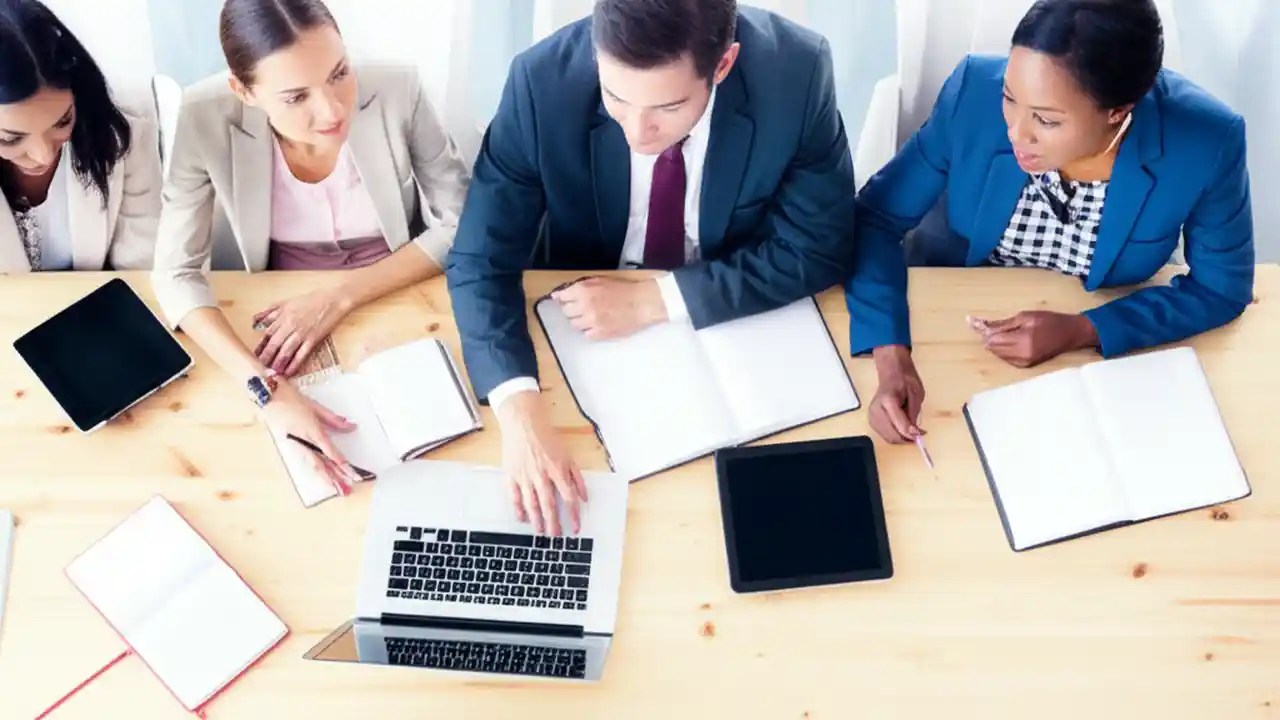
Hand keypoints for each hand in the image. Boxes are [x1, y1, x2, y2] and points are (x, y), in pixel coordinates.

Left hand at [253, 288, 352, 375]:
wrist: (333, 300)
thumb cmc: (311, 299)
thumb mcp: (287, 301)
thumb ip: (270, 311)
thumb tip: (255, 321)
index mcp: (282, 315)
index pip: (267, 334)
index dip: (261, 346)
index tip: (256, 355)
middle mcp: (289, 325)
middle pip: (274, 344)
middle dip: (267, 358)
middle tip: (262, 368)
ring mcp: (302, 332)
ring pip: (286, 350)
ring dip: (278, 363)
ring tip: (273, 373)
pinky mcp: (313, 338)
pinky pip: (302, 353)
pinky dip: (295, 363)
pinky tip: (289, 372)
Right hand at [263, 381, 361, 488]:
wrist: (265, 395)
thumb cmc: (290, 398)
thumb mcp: (315, 407)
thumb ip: (333, 419)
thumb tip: (350, 426)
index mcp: (311, 431)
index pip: (330, 452)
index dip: (342, 464)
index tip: (352, 474)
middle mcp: (303, 441)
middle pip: (321, 464)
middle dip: (335, 478)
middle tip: (347, 490)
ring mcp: (294, 445)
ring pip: (313, 465)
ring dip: (326, 477)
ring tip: (337, 488)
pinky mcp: (289, 445)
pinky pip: (305, 460)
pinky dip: (316, 469)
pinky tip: (322, 475)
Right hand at [495, 391, 587, 535]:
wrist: (523, 421)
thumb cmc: (546, 436)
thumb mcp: (568, 455)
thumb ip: (577, 477)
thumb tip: (584, 497)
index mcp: (557, 469)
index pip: (568, 498)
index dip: (573, 515)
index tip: (575, 528)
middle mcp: (541, 475)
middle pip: (549, 505)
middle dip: (553, 524)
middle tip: (556, 537)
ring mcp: (525, 476)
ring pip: (531, 503)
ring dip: (536, 520)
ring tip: (540, 532)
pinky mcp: (511, 474)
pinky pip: (514, 495)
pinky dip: (517, 508)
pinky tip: (521, 518)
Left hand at [552, 277, 667, 339]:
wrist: (643, 303)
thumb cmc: (624, 290)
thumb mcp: (600, 280)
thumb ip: (579, 286)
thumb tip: (560, 293)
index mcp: (584, 291)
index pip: (562, 297)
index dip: (564, 299)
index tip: (565, 300)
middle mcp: (585, 306)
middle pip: (566, 312)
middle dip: (572, 309)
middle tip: (582, 307)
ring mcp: (592, 322)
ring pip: (574, 325)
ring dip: (581, 320)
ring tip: (592, 316)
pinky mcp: (600, 333)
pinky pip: (586, 335)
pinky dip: (590, 330)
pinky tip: (599, 324)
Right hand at [869, 345, 926, 443]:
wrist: (891, 374)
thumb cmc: (904, 380)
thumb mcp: (916, 394)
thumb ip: (914, 413)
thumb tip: (914, 432)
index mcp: (887, 400)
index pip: (899, 424)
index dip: (911, 433)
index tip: (922, 434)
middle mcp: (876, 410)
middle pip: (892, 435)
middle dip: (907, 438)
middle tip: (919, 435)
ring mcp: (872, 416)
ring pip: (889, 438)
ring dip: (902, 439)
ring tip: (912, 431)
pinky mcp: (872, 421)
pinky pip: (886, 435)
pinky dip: (896, 436)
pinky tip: (903, 429)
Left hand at [971, 311, 1098, 367]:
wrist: (1070, 333)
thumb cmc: (1049, 321)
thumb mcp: (1025, 317)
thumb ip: (1003, 324)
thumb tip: (982, 327)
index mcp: (1023, 341)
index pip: (994, 339)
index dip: (983, 330)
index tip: (971, 321)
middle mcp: (1022, 355)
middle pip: (993, 348)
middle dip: (987, 336)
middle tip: (981, 324)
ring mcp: (1024, 363)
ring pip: (998, 354)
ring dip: (994, 343)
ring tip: (996, 330)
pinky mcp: (1025, 366)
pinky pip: (1006, 358)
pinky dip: (1002, 349)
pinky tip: (1006, 339)